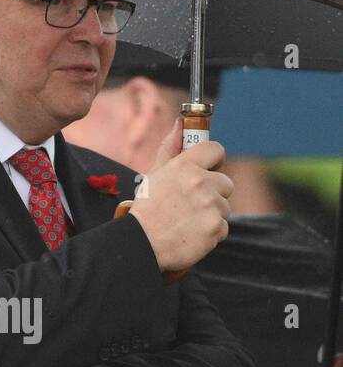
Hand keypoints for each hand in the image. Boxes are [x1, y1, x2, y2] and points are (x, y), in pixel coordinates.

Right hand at [128, 118, 232, 273]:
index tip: (208, 168)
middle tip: (190, 202)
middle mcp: (201, 184)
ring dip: (211, 212)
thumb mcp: (154, 174)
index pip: (216, 150)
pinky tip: (192, 232)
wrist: (142, 242)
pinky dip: (211, 231)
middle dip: (213, 192)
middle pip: (225, 182)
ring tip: (188, 219)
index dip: (213, 160)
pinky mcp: (217, 228)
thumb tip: (180, 123)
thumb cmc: (147, 207)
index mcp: (185, 166)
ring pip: (225, 206)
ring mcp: (211, 207)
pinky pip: (223, 226)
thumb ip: (170, 148)